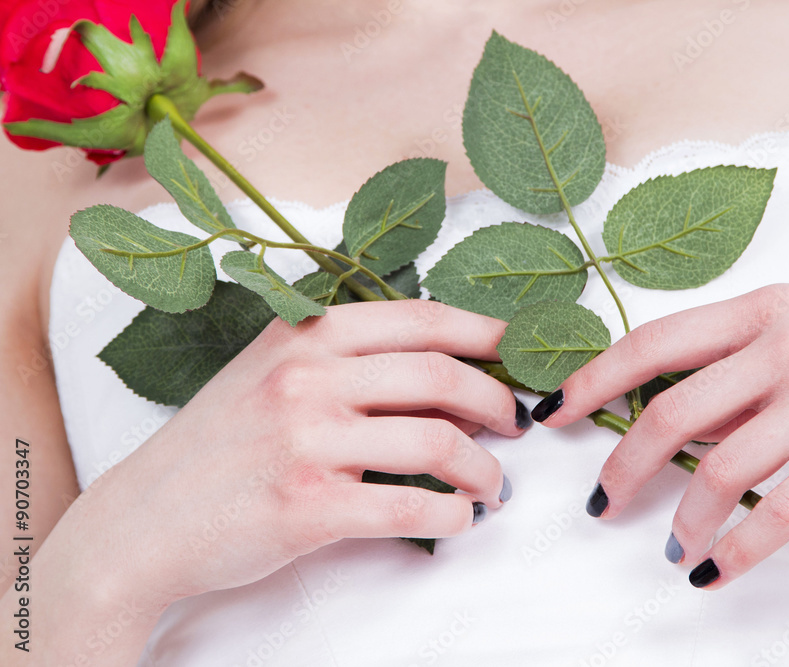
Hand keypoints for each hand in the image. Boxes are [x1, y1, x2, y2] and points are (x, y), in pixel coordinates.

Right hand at [79, 299, 527, 606]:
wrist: (144, 519)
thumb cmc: (220, 445)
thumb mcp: (275, 375)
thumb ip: (350, 363)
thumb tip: (450, 376)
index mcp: (307, 334)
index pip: (421, 318)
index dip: (486, 334)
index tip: (523, 353)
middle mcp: (308, 375)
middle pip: (440, 374)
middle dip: (496, 400)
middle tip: (517, 424)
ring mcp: (306, 438)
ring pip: (436, 441)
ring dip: (484, 469)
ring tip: (495, 487)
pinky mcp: (306, 504)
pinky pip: (410, 505)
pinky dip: (453, 515)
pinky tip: (460, 520)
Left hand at [530, 284, 788, 587]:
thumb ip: (740, 368)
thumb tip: (674, 421)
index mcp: (762, 308)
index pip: (652, 341)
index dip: (592, 379)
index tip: (554, 412)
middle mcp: (786, 345)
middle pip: (673, 411)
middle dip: (624, 465)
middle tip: (602, 500)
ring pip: (722, 467)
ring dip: (683, 518)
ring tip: (671, 545)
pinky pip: (782, 509)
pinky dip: (738, 548)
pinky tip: (715, 569)